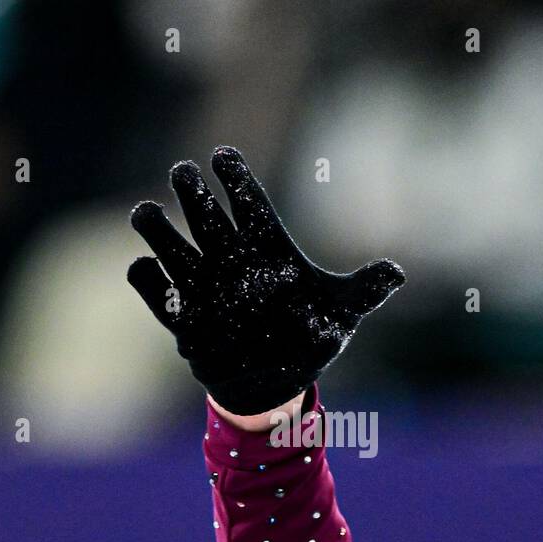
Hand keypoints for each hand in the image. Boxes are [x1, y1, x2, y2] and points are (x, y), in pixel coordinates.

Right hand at [126, 145, 405, 414]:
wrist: (277, 384)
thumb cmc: (310, 339)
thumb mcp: (343, 315)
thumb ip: (365, 290)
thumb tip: (396, 273)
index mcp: (266, 246)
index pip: (249, 201)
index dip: (234, 176)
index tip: (222, 156)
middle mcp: (229, 258)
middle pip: (204, 212)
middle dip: (191, 190)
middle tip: (182, 172)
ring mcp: (202, 286)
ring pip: (171, 244)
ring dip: (156, 227)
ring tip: (146, 212)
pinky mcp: (182, 318)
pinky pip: (155, 291)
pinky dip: (146, 278)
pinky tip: (145, 268)